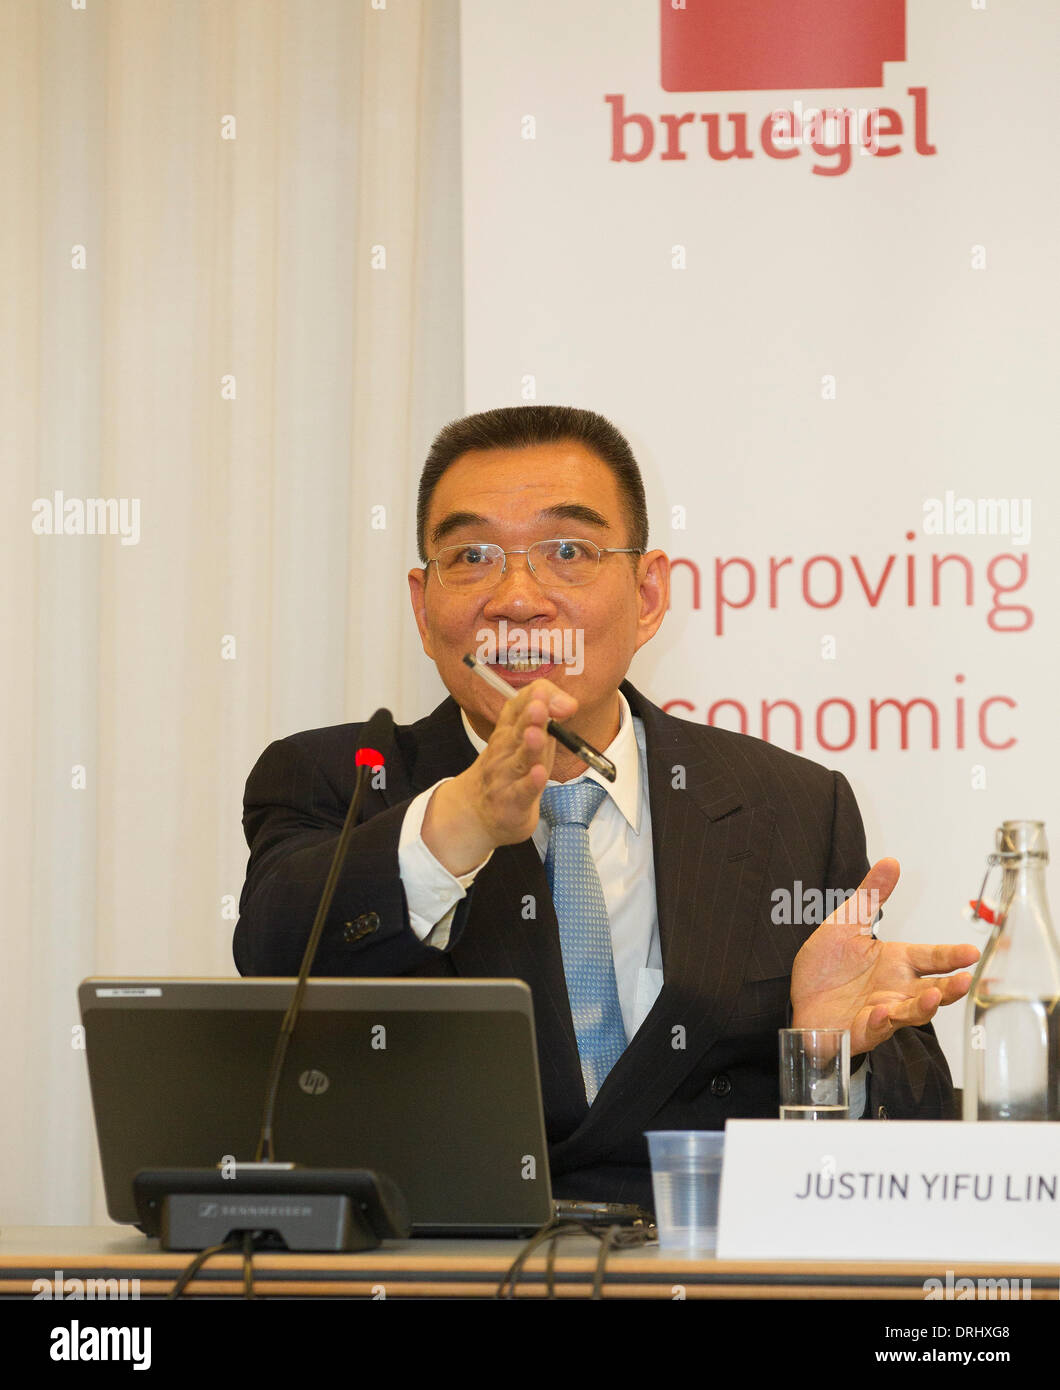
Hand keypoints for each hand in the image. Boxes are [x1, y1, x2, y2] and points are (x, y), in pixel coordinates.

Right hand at [421, 679, 576, 874]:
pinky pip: (522, 792)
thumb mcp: (528, 740)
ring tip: (537, 734)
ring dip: (529, 747)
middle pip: (516, 732)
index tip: (543, 692)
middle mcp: (503, 751)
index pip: (516, 707)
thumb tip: (569, 703)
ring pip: (519, 760)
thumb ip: (548, 719)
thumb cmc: (510, 770)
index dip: (530, 698)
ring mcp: (505, 777)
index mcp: (508, 731)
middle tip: (538, 706)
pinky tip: (539, 773)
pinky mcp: (511, 803)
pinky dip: (530, 783)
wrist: (476, 812)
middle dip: (529, 718)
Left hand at [790, 858, 979, 1054]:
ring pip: (910, 1013)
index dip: (952, 956)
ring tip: (932, 996)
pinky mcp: (861, 1030)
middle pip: (932, 990)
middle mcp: (896, 988)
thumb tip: (891, 862)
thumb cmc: (827, 966)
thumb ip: (871, 895)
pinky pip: (875, 1029)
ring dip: (923, 1006)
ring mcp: (882, 1012)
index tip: (972, 952)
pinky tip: (879, 1012)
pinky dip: (879, 1022)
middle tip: (965, 980)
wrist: (800, 1000)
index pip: (932, 957)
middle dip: (950, 987)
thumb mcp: (846, 923)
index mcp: (896, 962)